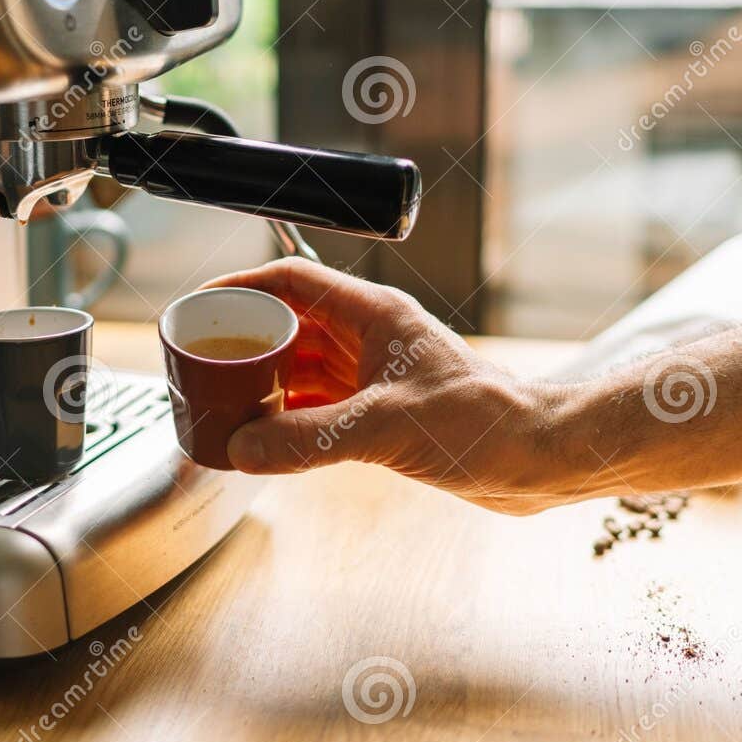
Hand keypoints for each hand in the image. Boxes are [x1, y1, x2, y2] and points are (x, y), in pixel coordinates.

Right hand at [202, 258, 584, 513]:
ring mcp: (377, 376)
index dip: (243, 287)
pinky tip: (266, 438)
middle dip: (246, 342)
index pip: (293, 281)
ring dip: (266, 384)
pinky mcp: (384, 412)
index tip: (202, 305)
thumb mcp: (385, 428)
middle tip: (204, 364)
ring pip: (303, 368)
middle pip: (291, 325)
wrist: (538, 459)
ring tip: (225, 402)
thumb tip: (245, 448)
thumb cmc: (485, 424)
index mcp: (375, 316)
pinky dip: (290, 419)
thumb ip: (308, 439)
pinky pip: (320, 406)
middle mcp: (372, 339)